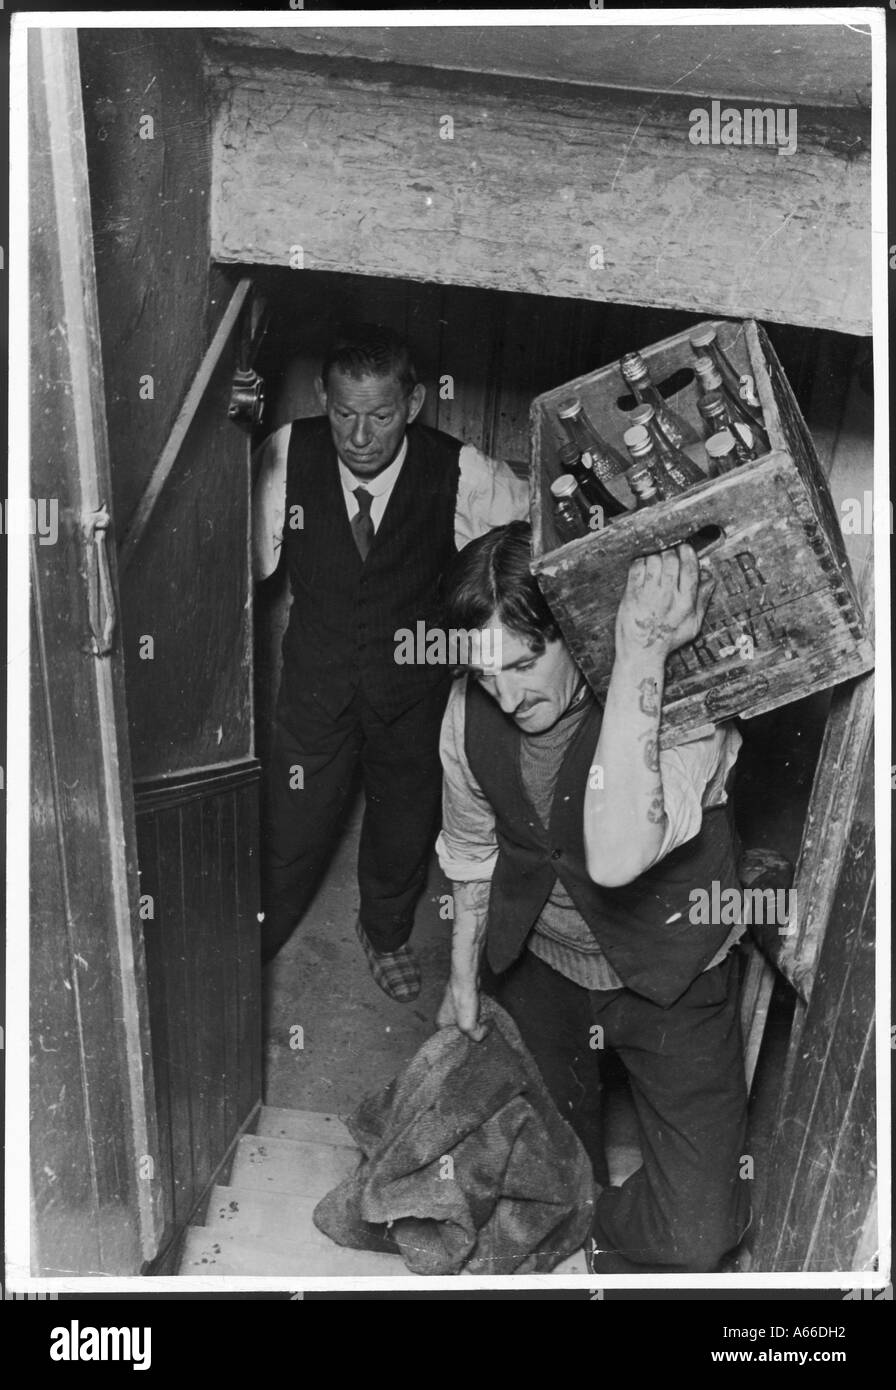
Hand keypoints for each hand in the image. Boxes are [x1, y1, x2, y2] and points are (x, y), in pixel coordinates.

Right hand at [436, 977, 488, 1041]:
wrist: (466, 978)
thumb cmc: (463, 999)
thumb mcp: (468, 1026)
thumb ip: (475, 1035)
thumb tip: (485, 1031)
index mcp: (442, 1024)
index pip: (455, 1040)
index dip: (467, 1040)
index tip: (476, 1036)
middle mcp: (446, 1017)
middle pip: (463, 1030)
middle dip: (474, 1030)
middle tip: (483, 1028)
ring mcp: (455, 1008)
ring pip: (469, 1020)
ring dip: (478, 1021)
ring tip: (485, 1020)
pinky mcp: (464, 1001)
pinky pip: (473, 1012)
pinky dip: (480, 1013)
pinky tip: (485, 1012)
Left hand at [615, 544, 714, 664]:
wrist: (641, 652)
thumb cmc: (667, 640)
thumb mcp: (693, 624)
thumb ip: (703, 599)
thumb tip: (709, 577)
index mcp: (685, 602)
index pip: (690, 568)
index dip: (688, 553)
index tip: (685, 548)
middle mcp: (667, 596)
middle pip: (671, 560)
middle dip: (671, 553)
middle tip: (669, 556)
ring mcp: (648, 594)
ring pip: (654, 560)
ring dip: (655, 557)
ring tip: (656, 563)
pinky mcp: (631, 594)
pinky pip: (637, 567)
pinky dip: (641, 562)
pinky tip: (643, 568)